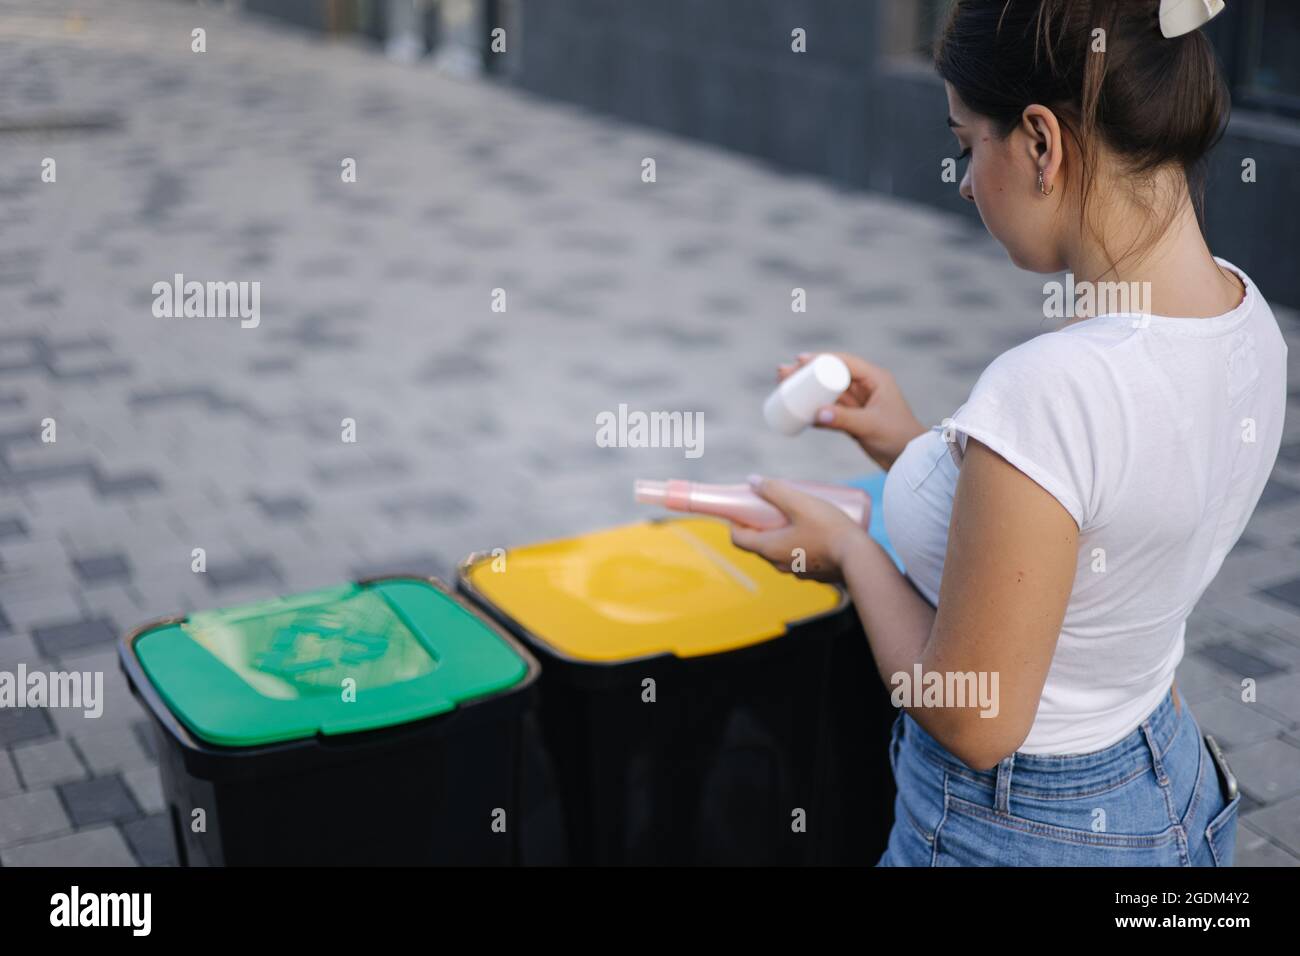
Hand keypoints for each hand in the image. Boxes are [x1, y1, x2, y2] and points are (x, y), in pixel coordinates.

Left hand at [729, 477, 869, 582]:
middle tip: (772, 507)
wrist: (861, 559)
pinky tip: (816, 532)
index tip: (742, 509)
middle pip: (759, 544)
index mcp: (770, 549)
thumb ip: (775, 491)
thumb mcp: (800, 503)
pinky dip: (800, 545)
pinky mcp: (816, 574)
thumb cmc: (829, 529)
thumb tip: (752, 480)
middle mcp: (779, 564)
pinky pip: (800, 558)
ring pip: (781, 552)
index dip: (735, 523)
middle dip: (760, 525)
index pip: (738, 539)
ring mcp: (798, 572)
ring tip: (796, 516)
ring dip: (782, 535)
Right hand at [777, 352, 925, 469]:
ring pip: (827, 392)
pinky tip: (797, 411)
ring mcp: (859, 404)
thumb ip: (844, 420)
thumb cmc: (898, 438)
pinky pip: (829, 410)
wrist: (909, 462)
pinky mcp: (852, 420)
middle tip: (783, 372)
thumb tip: (816, 414)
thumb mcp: (870, 426)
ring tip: (783, 386)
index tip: (799, 360)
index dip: (821, 359)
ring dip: (807, 390)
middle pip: (831, 375)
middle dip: (806, 373)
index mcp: (876, 379)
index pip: (845, 362)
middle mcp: (866, 388)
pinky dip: (814, 409)